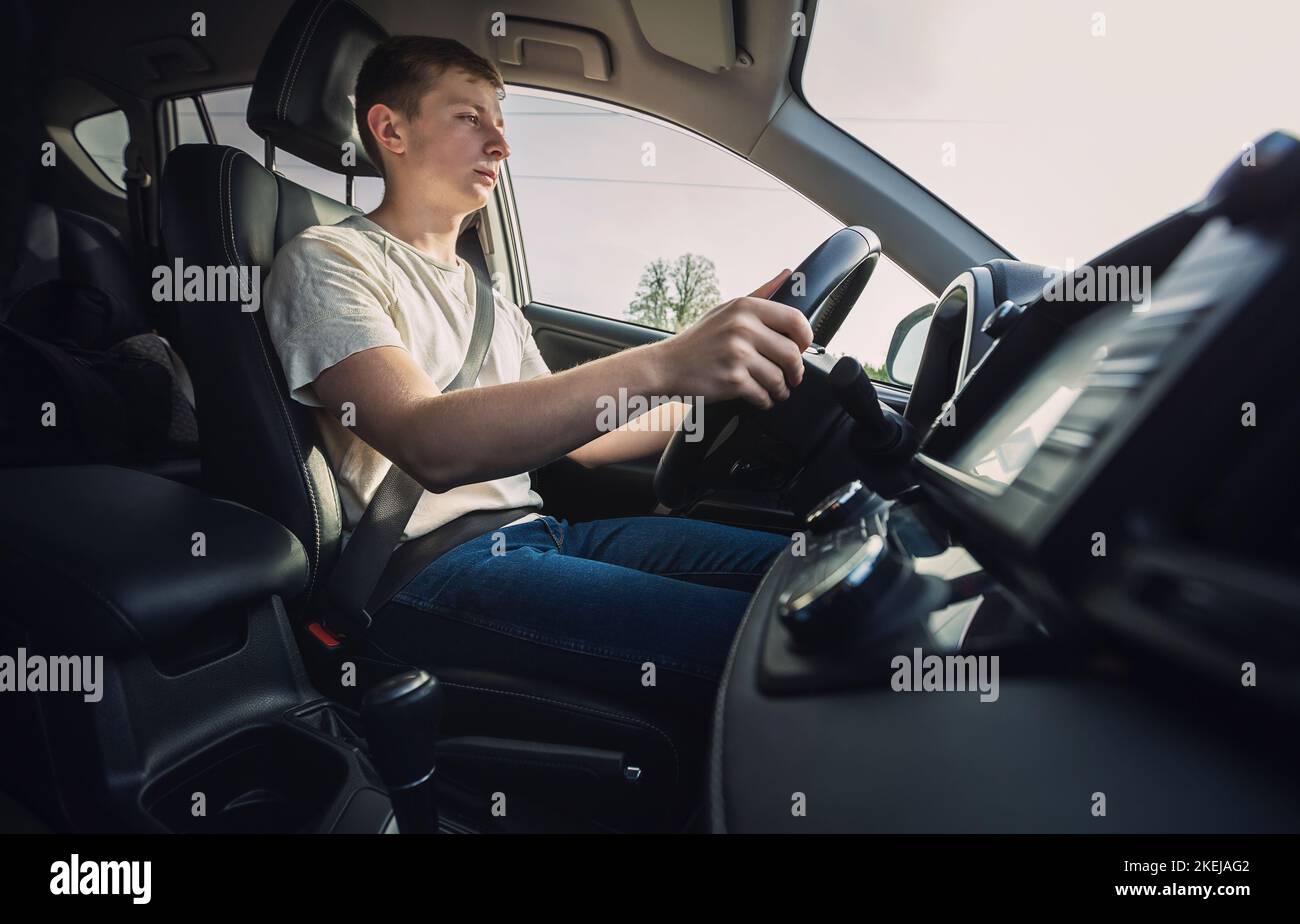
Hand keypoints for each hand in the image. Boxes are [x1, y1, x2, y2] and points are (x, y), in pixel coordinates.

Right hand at [657, 268, 813, 408]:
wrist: (667, 366)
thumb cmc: (700, 339)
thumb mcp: (726, 309)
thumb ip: (760, 294)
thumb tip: (787, 274)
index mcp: (745, 307)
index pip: (795, 320)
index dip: (805, 338)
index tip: (802, 347)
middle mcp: (742, 328)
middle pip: (792, 353)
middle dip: (796, 370)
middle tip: (792, 376)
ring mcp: (737, 355)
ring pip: (779, 378)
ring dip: (782, 389)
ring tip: (777, 389)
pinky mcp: (732, 380)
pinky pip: (763, 395)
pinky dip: (765, 400)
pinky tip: (760, 397)